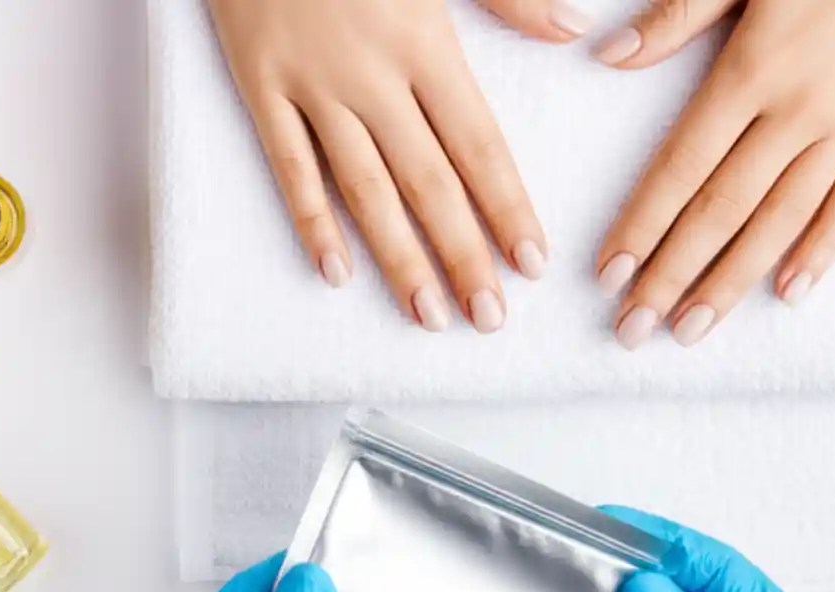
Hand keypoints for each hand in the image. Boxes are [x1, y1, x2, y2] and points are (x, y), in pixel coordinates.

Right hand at [209, 0, 548, 333]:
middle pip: (428, 183)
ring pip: (364, 189)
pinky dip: (310, 221)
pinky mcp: (261, 89)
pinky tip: (336, 272)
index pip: (479, 144)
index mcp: (426, 43)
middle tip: (490, 318)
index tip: (531, 263)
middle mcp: (373, 76)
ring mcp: (313, 87)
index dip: (508, 208)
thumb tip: (574, 31)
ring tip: (428, 313)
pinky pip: (289, 166)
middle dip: (464, 255)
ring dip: (398, 257)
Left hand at [591, 0, 834, 348]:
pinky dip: (823, 248)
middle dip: (672, 275)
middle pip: (723, 208)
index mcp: (751, 69)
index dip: (642, 226)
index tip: (609, 275)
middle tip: (634, 330)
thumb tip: (611, 57)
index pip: (681, 167)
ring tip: (692, 328)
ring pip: (784, 218)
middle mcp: (800, 108)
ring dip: (733, 279)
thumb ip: (680, 15)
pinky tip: (788, 291)